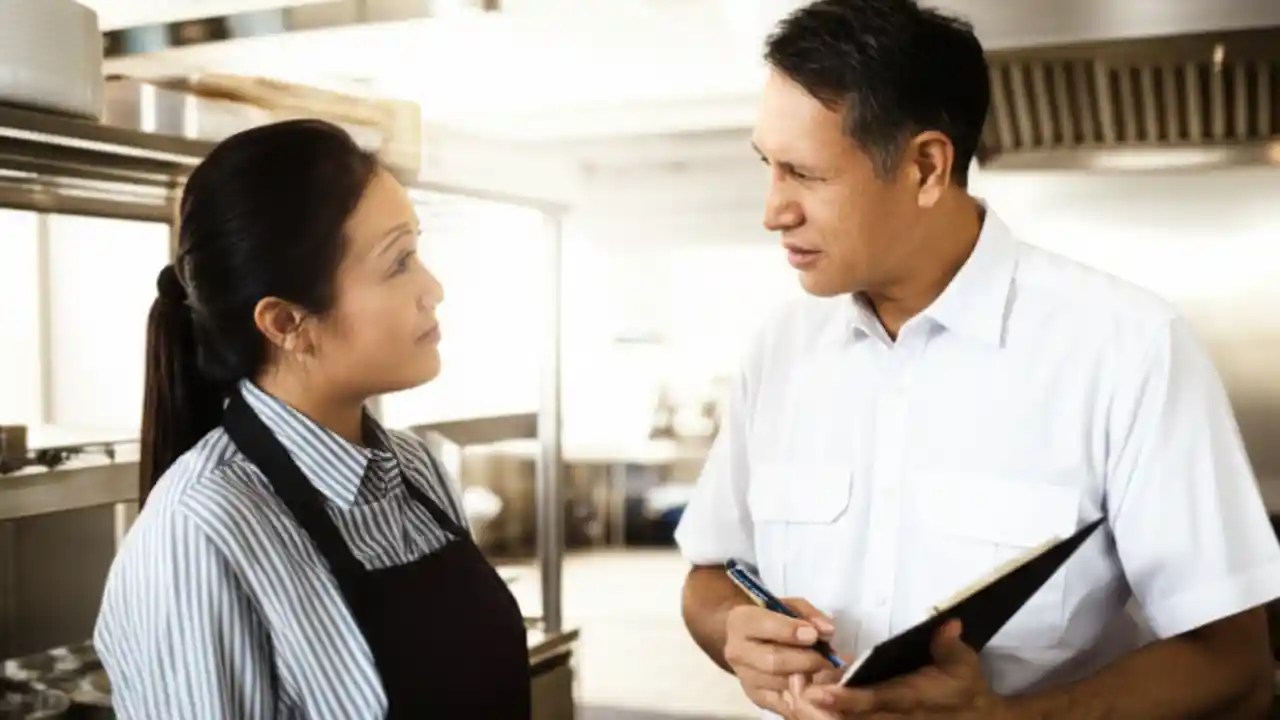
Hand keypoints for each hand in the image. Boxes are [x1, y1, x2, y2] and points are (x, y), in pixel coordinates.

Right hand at [723, 597, 842, 715]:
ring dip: (807, 681)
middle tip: (826, 660)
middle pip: (773, 661)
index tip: (814, 635)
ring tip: (824, 674)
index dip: (791, 632)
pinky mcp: (755, 696)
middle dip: (805, 661)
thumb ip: (809, 615)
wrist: (747, 638)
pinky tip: (814, 691)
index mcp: (743, 621)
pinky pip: (781, 704)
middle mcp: (738, 651)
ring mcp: (745, 677)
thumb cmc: (773, 617)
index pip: (765, 626)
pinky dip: (801, 700)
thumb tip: (827, 632)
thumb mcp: (790, 606)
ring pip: (779, 684)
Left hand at [788, 620, 1012, 718]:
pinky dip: (819, 716)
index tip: (818, 692)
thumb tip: (947, 624)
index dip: (845, 699)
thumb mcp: (962, 663)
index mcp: (909, 699)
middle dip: (816, 708)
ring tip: (790, 690)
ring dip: (813, 713)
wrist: (973, 716)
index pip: (874, 701)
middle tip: (792, 684)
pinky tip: (798, 701)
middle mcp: (892, 717)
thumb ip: (948, 645)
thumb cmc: (963, 685)